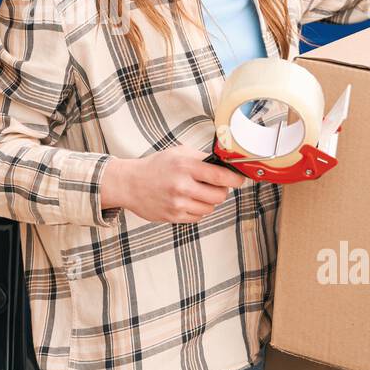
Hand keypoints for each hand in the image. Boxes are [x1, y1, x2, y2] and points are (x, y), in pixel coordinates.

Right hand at [100, 146, 246, 223]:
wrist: (130, 183)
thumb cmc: (156, 166)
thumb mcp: (178, 153)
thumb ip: (201, 158)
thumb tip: (226, 164)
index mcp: (185, 165)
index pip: (221, 175)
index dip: (235, 179)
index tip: (239, 179)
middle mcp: (182, 185)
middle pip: (220, 195)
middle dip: (221, 190)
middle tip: (215, 185)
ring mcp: (178, 203)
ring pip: (210, 207)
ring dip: (209, 200)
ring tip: (197, 192)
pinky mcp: (174, 216)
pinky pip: (198, 216)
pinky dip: (198, 209)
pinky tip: (188, 200)